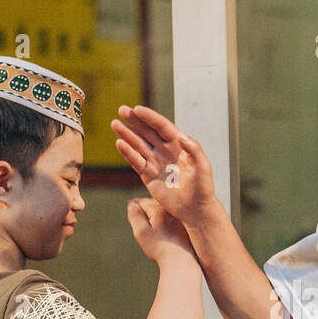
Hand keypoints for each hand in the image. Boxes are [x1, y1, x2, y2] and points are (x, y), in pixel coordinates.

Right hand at [112, 105, 216, 224]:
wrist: (195, 209)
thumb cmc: (202, 187)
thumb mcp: (203, 166)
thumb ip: (194, 150)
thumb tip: (182, 137)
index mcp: (179, 144)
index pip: (162, 126)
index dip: (150, 117)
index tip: (137, 109)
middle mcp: (165, 150)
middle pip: (147, 131)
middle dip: (135, 121)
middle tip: (122, 110)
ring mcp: (156, 161)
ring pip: (138, 144)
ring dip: (127, 134)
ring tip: (115, 124)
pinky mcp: (148, 175)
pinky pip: (136, 161)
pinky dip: (128, 153)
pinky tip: (119, 143)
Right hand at [127, 197, 195, 262]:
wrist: (181, 261)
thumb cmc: (159, 248)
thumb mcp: (141, 232)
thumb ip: (134, 215)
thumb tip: (132, 203)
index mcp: (160, 208)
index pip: (141, 202)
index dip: (135, 212)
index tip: (137, 223)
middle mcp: (172, 208)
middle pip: (153, 205)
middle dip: (146, 213)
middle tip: (145, 227)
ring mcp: (180, 216)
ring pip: (163, 212)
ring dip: (157, 218)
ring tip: (156, 232)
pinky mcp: (185, 225)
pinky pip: (172, 219)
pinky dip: (167, 224)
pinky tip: (166, 235)